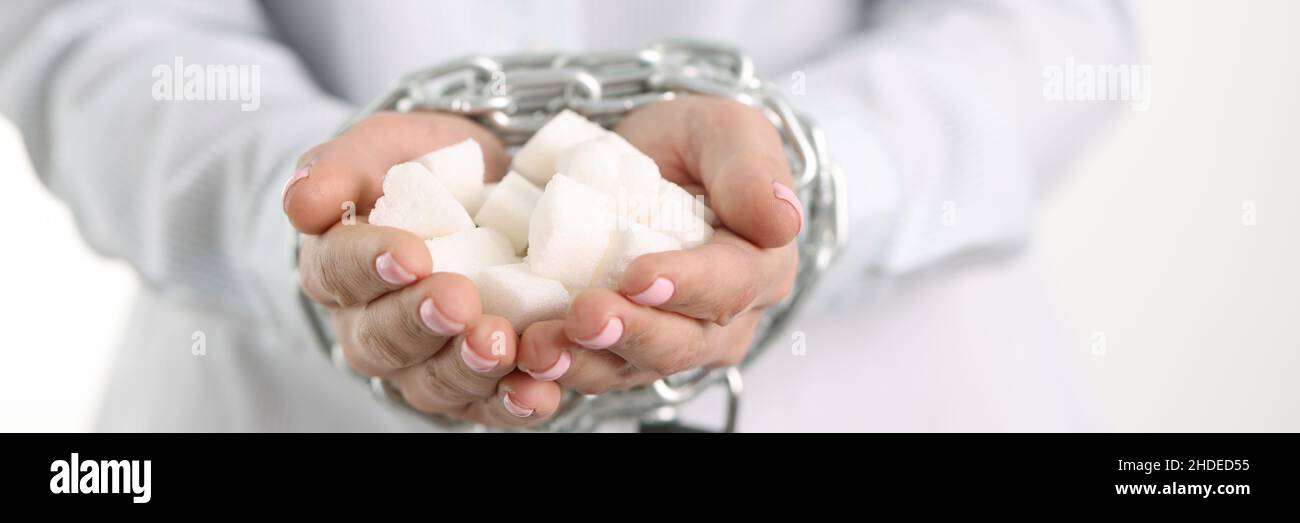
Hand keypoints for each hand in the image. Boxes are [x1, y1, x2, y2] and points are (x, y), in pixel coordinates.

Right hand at [284, 112, 561, 426]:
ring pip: (434, 382)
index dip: (370, 264)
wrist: (485, 197)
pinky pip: (487, 406)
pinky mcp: (473, 386)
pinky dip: (513, 403)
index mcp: (337, 267)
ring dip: (468, 367)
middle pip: (384, 339)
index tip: (410, 254)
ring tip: (501, 343)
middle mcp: (371, 327)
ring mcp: (422, 364)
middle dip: (422, 321)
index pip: (339, 270)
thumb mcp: (383, 148)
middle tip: (458, 300)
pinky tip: (539, 392)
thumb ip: (341, 166)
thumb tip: (303, 202)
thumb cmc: (424, 170)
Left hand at [517, 96, 800, 393]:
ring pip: (632, 367)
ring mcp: (669, 342)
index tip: (641, 276)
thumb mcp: (726, 130)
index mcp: (761, 265)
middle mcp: (722, 319)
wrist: (638, 165)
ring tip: (541, 347)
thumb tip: (782, 219)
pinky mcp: (619, 353)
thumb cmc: (692, 145)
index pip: (731, 283)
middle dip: (631, 332)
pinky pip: (592, 368)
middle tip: (585, 316)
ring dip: (585, 361)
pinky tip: (525, 353)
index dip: (688, 284)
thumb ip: (752, 168)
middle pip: (682, 342)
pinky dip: (558, 365)